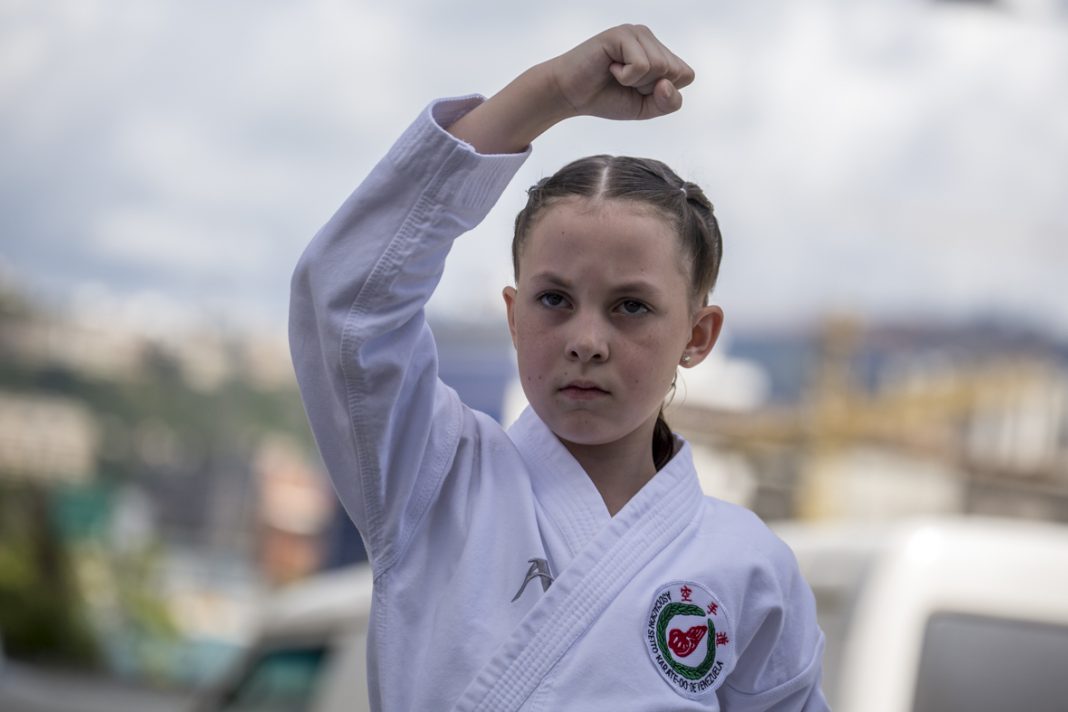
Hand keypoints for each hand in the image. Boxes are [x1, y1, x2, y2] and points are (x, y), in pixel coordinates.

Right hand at [547, 24, 694, 120]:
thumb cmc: (606, 98)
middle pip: (675, 72)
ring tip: (616, 74)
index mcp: (659, 52)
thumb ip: (668, 102)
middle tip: (624, 83)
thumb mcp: (646, 108)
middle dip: (649, 88)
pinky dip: (626, 77)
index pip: (686, 76)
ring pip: (660, 67)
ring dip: (637, 82)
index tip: (638, 90)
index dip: (663, 93)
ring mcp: (636, 33)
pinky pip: (642, 65)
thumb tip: (667, 83)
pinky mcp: (621, 34)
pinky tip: (610, 68)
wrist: (570, 96)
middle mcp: (650, 39)